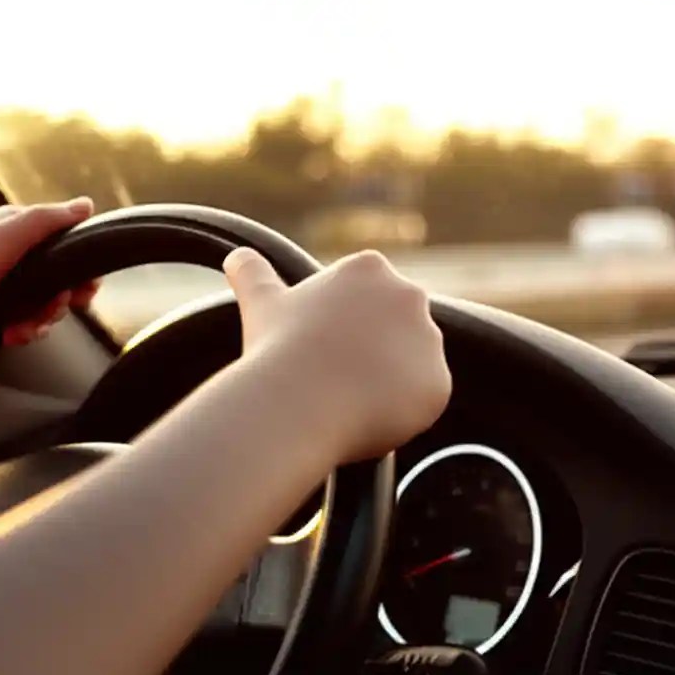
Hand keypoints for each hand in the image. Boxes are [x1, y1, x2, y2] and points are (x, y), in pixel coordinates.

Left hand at [0, 199, 98, 347]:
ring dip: (40, 321)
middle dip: (59, 302)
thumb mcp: (6, 237)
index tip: (84, 292)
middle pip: (58, 279)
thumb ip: (48, 220)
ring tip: (22, 330)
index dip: (81, 270)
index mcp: (15, 228)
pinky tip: (9, 336)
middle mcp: (9, 251)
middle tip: (49, 312)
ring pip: (41, 304)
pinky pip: (20, 320)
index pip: (67, 244)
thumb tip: (87, 205)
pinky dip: (22, 330)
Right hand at [224, 248, 450, 463]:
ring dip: (387, 382)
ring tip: (346, 401)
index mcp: (369, 269)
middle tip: (333, 379)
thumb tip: (236, 256)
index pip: (367, 302)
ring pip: (410, 367)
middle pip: (395, 331)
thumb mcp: (261, 302)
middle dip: (371, 353)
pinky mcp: (438, 383)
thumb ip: (253, 273)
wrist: (295, 401)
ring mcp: (428, 339)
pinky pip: (423, 400)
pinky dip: (401, 412)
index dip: (343, 331)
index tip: (321, 350)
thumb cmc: (277, 348)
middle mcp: (408, 295)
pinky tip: (365, 418)